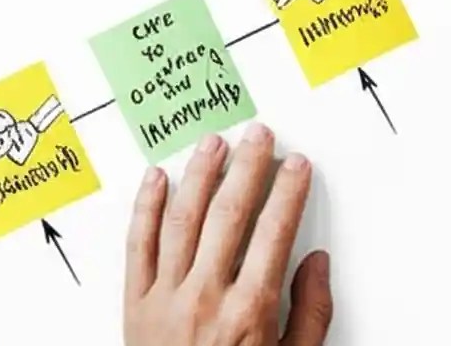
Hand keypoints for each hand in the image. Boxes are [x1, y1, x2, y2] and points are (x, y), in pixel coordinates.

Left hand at [124, 124, 332, 345]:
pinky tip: (156, 179)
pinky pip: (136, 246)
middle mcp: (205, 299)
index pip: (274, 232)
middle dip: (248, 168)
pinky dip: (145, 208)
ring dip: (200, 175)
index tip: (297, 166)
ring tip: (214, 144)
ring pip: (181, 220)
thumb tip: (316, 263)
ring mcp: (166, 299)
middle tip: (259, 136)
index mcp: (250, 312)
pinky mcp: (135, 306)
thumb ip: (311, 314)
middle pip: (228, 215)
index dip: (289, 192)